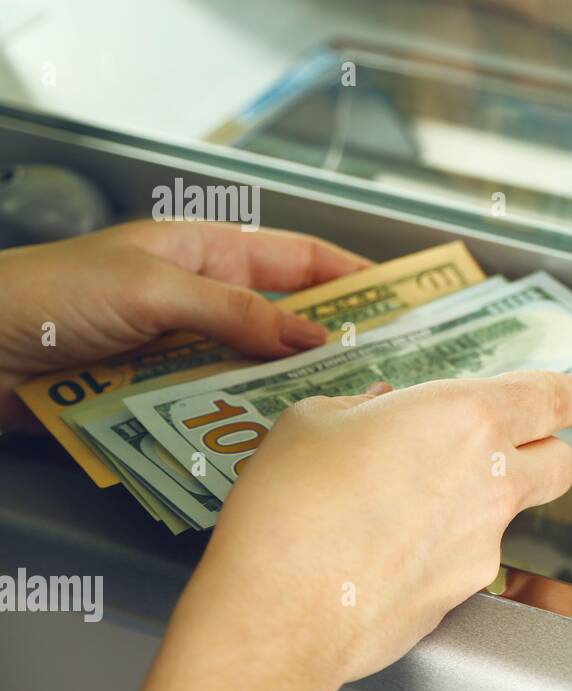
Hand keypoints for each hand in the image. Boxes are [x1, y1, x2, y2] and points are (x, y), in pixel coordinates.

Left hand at [0, 220, 369, 432]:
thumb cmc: (48, 296)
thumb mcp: (154, 287)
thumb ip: (237, 312)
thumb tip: (311, 338)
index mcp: (205, 252)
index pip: (300, 257)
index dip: (355, 273)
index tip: (405, 298)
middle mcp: (202, 299)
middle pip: (286, 319)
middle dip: (334, 341)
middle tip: (385, 369)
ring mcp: (181, 349)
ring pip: (256, 370)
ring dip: (288, 389)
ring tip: (337, 411)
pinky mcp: (158, 395)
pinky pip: (216, 408)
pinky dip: (243, 420)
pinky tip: (270, 438)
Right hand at [103, 371, 571, 690]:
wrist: (280, 612)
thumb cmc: (291, 506)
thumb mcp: (315, 419)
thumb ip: (365, 408)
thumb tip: (378, 412)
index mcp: (467, 417)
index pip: (551, 398)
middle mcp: (493, 479)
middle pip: (558, 463)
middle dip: (544, 452)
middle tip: (510, 447)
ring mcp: (484, 544)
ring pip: (507, 516)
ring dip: (478, 505)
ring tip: (404, 508)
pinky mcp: (464, 595)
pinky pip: (465, 562)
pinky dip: (440, 554)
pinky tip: (385, 554)